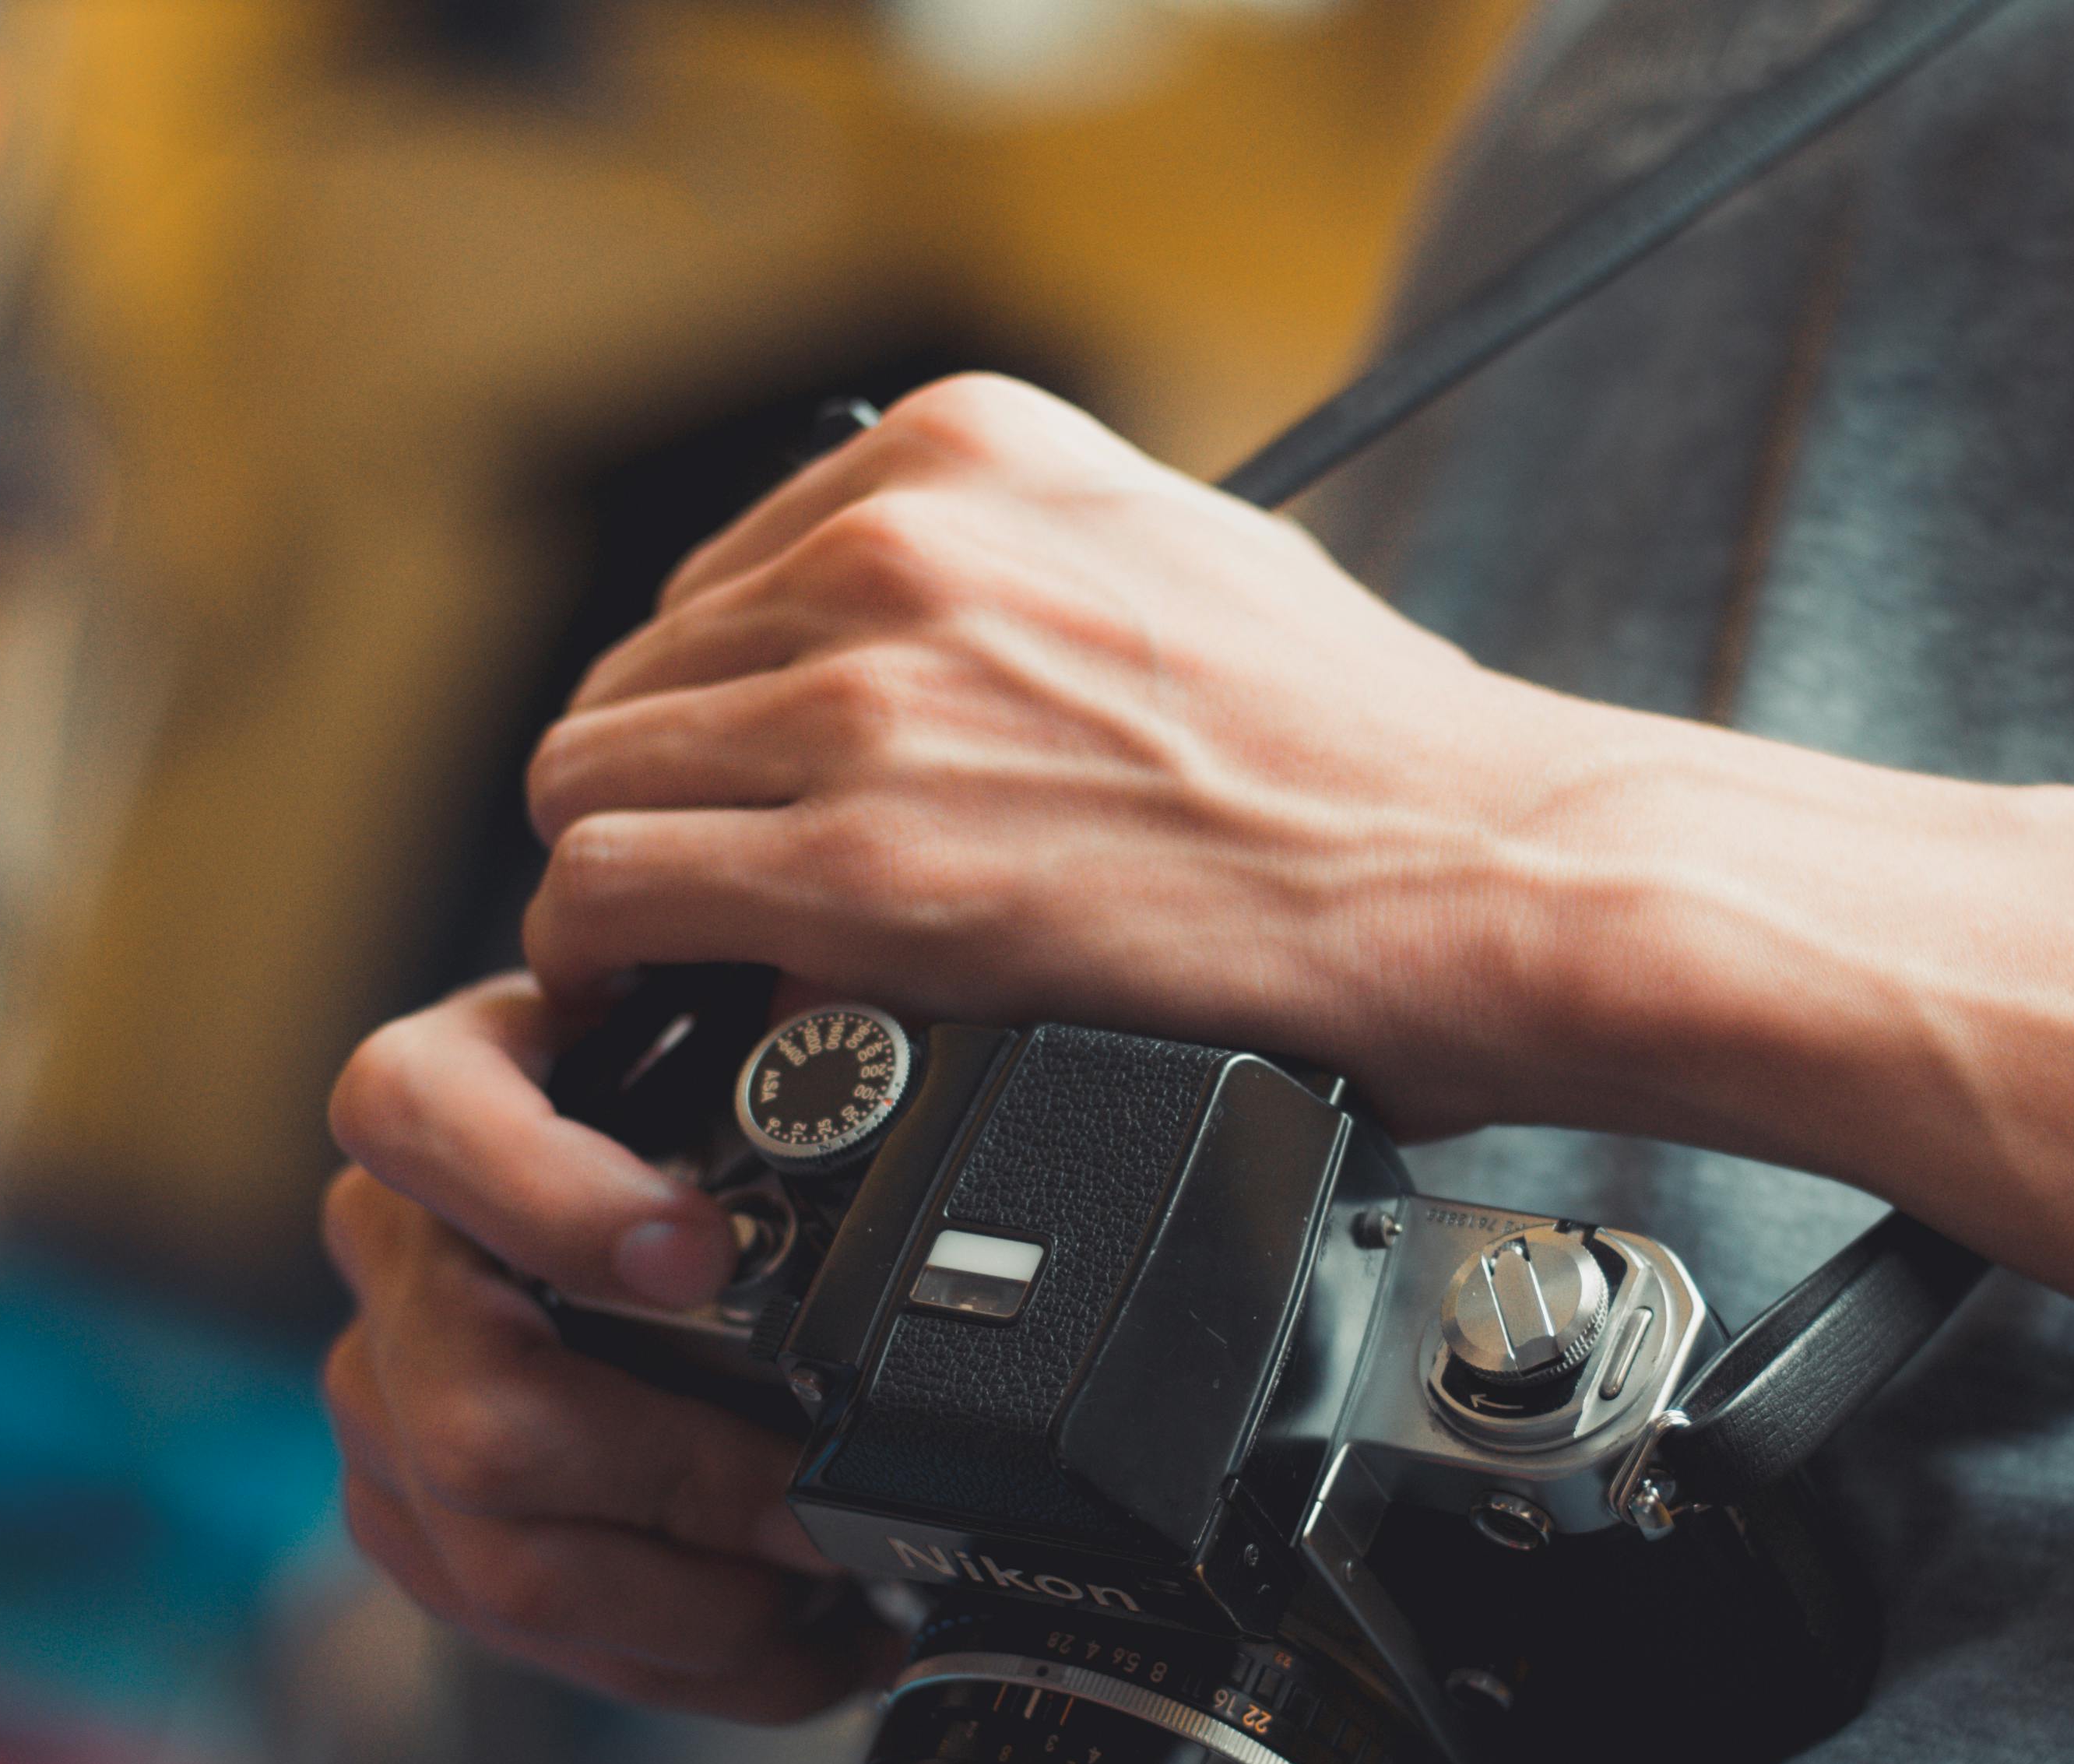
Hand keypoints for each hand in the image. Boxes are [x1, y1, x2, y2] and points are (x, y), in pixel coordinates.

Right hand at [322, 973, 900, 1720]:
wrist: (698, 1219)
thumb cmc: (737, 1113)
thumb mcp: (766, 1041)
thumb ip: (807, 1040)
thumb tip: (889, 1053)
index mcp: (459, 1086)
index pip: (424, 1115)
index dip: (554, 1198)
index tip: (695, 1255)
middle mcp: (395, 1235)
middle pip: (472, 1411)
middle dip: (682, 1478)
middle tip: (822, 1501)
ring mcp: (388, 1379)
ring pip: (492, 1549)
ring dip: (687, 1599)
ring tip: (827, 1593)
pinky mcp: (408, 1499)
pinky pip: (502, 1621)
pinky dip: (660, 1648)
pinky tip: (776, 1640)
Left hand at [520, 373, 1653, 1140]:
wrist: (1482, 873)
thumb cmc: (1373, 763)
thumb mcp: (1185, 561)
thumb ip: (1028, 582)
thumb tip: (933, 662)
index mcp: (969, 449)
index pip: (722, 574)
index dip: (716, 711)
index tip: (741, 792)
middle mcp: (896, 546)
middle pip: (638, 677)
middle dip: (657, 798)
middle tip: (701, 899)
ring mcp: (869, 702)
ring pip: (591, 779)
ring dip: (619, 884)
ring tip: (671, 963)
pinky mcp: (861, 868)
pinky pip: (610, 895)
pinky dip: (603, 961)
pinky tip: (653, 1004)